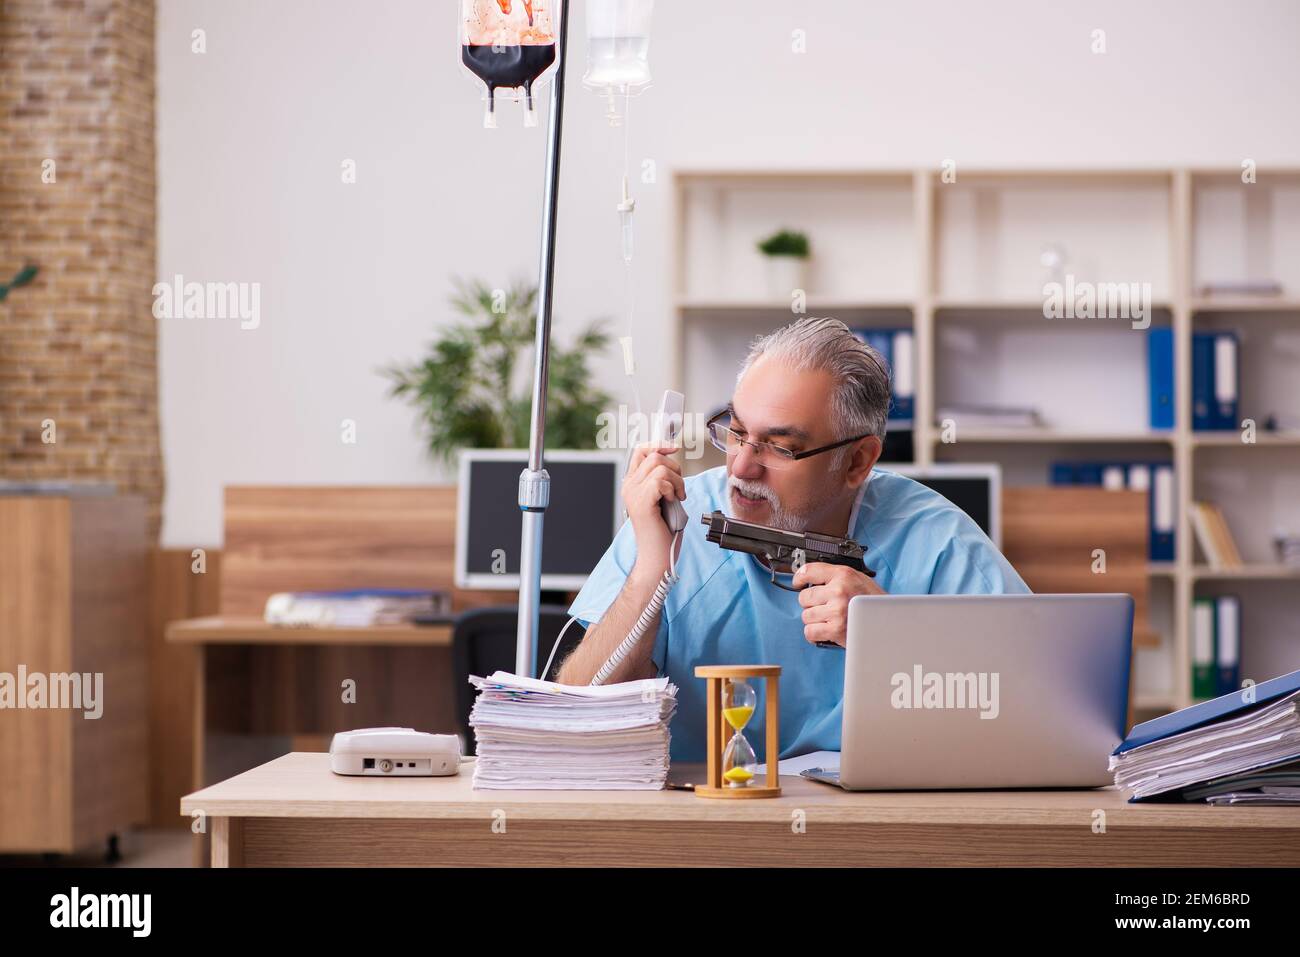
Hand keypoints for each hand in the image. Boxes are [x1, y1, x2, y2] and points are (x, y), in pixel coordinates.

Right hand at [622, 441, 685, 581]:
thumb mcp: (663, 497)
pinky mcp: (641, 502)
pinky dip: (673, 489)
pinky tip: (672, 502)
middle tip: (678, 489)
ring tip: (677, 497)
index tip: (674, 448)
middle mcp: (628, 486)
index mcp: (631, 483)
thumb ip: (663, 479)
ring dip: (677, 481)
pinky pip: (661, 481)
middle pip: (654, 456)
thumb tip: (672, 459)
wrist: (657, 555)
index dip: (659, 444)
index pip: (641, 450)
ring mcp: (633, 493)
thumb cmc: (663, 530)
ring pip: (660, 466)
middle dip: (675, 468)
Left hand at [793, 562, 886, 647]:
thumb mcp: (858, 579)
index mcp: (843, 575)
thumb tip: (809, 575)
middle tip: (824, 606)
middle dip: (811, 603)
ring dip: (815, 619)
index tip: (798, 582)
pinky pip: (809, 631)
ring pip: (806, 615)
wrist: (889, 623)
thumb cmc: (873, 602)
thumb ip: (835, 576)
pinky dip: (815, 634)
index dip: (799, 577)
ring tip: (829, 619)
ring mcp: (837, 610)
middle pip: (804, 597)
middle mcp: (839, 590)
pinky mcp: (836, 629)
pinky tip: (826, 630)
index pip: (809, 571)